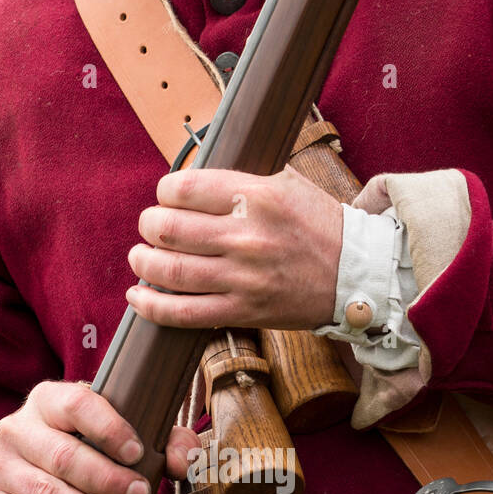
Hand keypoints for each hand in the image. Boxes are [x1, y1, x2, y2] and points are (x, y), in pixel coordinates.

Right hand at [0, 381, 196, 493]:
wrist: (22, 470)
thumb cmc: (82, 449)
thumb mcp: (121, 437)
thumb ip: (162, 442)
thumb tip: (183, 461)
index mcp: (50, 400)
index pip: (78, 404)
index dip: (109, 428)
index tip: (137, 453)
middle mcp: (17, 427)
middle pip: (63, 455)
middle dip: (106, 480)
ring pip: (45, 492)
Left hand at [126, 165, 342, 330]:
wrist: (355, 274)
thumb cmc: (317, 225)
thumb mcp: (283, 183)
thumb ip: (236, 180)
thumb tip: (188, 183)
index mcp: (256, 196)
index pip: (184, 189)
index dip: (164, 193)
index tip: (165, 198)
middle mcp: (246, 237)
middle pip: (169, 229)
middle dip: (148, 226)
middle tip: (149, 227)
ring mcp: (243, 278)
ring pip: (170, 271)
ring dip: (143, 263)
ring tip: (140, 257)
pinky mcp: (243, 311)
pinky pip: (184, 313)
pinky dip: (152, 306)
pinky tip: (138, 296)